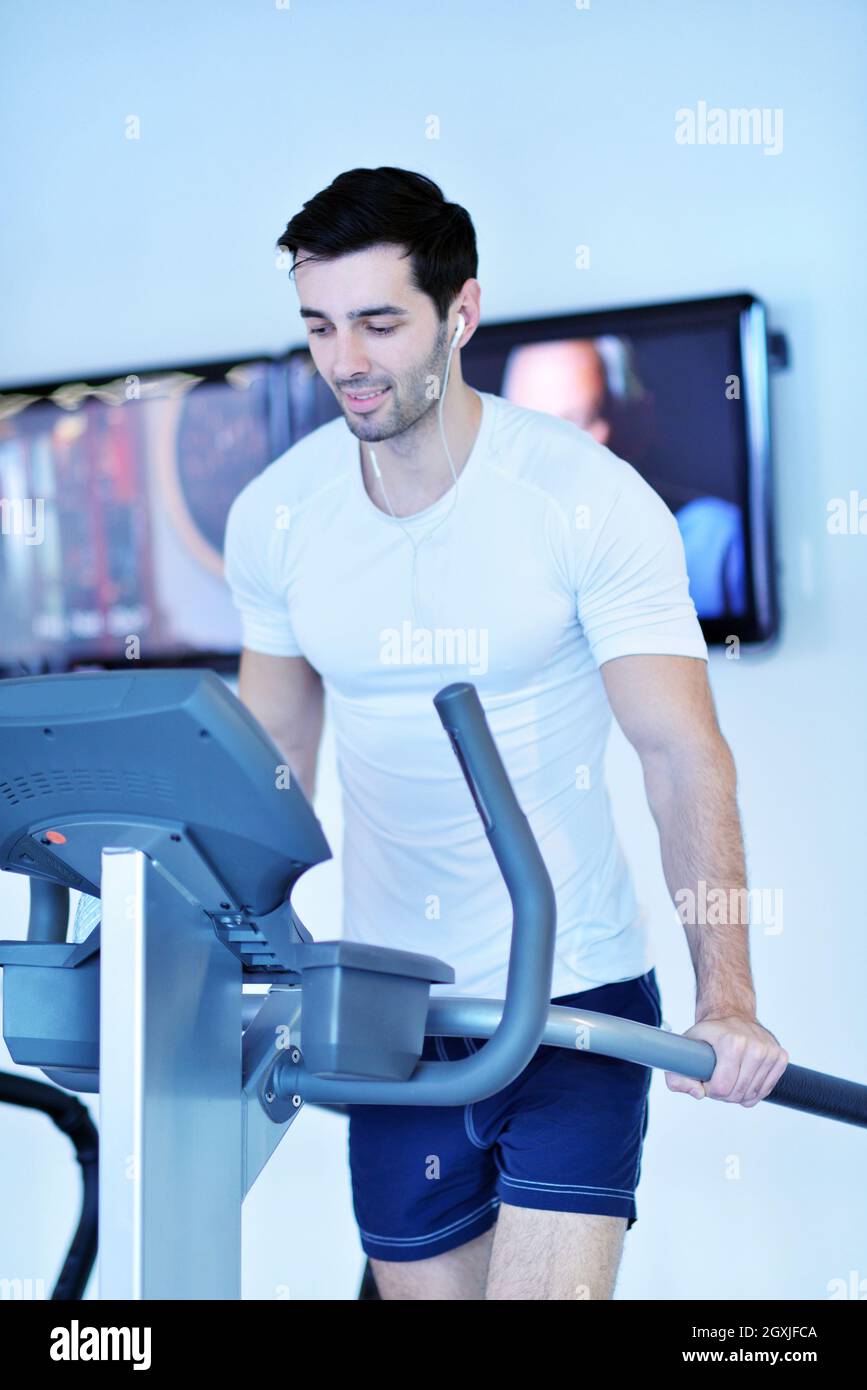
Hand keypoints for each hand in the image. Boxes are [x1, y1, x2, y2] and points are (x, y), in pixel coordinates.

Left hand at [665, 1014, 788, 1107]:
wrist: (731, 1013)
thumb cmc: (710, 1033)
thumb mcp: (685, 1048)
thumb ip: (678, 1077)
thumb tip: (698, 1093)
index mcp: (733, 1042)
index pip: (722, 1087)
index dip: (710, 1090)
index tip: (706, 1080)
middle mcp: (755, 1046)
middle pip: (738, 1093)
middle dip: (723, 1093)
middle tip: (716, 1078)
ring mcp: (770, 1051)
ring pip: (752, 1094)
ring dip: (738, 1093)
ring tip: (729, 1076)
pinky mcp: (780, 1057)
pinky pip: (765, 1090)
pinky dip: (752, 1091)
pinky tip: (743, 1078)